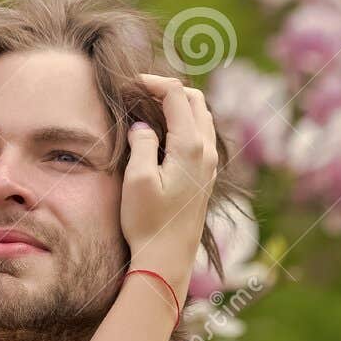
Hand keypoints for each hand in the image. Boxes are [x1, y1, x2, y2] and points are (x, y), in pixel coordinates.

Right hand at [120, 73, 218, 302]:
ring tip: (150, 107)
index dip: (154, 82)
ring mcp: (209, 164)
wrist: (168, 258)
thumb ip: (141, 144)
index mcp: (190, 147)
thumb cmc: (149, 222)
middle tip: (140, 91)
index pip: (177, 95)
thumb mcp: (137, 180)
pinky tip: (164, 132)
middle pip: (194, 100)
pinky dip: (184, 122)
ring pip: (201, 117)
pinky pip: (201, 135)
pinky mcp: (206, 176)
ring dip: (179, 105)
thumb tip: (142, 125)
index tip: (130, 83)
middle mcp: (206, 151)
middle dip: (168, 89)